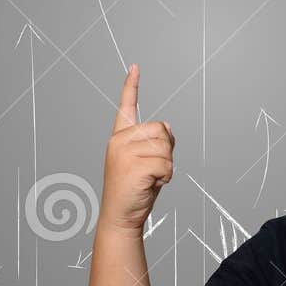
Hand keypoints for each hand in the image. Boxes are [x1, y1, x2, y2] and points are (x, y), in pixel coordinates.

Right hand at [100, 63, 174, 232]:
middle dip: (166, 151)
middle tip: (152, 171)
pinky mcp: (132, 166)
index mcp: (120, 138)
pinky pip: (166, 164)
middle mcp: (119, 141)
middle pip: (161, 130)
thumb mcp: (145, 162)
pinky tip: (151, 185)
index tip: (135, 67)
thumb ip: (154, 143)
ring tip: (150, 179)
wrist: (120, 217)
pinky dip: (165, 177)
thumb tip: (167, 126)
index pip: (126, 107)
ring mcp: (124, 152)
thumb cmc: (134, 190)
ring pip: (165, 148)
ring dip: (166, 167)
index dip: (131, 86)